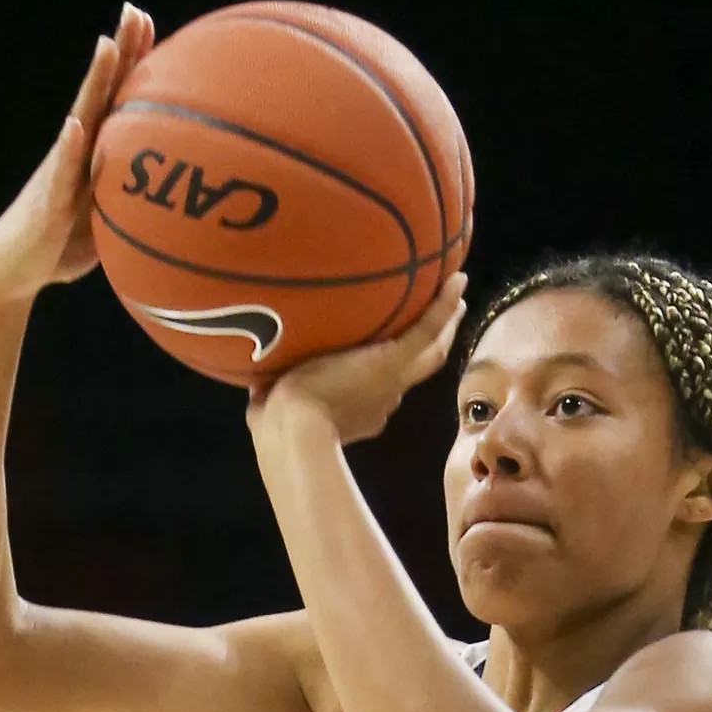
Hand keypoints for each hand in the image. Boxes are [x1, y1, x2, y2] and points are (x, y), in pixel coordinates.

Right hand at [0, 1, 158, 305]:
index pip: (116, 99)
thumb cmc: (59, 249)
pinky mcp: (46, 204)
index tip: (147, 21)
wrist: (9, 275)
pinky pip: (60, 175)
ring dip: (95, 84)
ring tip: (107, 46)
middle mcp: (74, 153)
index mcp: (91, 154)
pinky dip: (68, 150)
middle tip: (134, 10)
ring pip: (82, 120)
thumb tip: (178, 205)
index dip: (132, 62)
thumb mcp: (107, 223)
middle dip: (119, 52)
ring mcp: (58, 173)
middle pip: (101, 93)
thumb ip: (132, 203)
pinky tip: (75, 126)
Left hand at [247, 272, 468, 444]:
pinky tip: (457, 281)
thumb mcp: (272, 401)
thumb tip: (253, 381)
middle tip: (443, 324)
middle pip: (416, 367)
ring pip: (430, 350)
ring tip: (457, 299)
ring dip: (445, 324)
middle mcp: (382, 396)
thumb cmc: (274, 424)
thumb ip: (268, 388)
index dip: (385, 369)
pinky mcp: (394, 363)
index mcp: (358, 409)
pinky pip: (428, 329)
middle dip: (428, 347)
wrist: (293, 430)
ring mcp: (392, 379)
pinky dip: (444, 306)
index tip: (383, 353)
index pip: (379, 387)